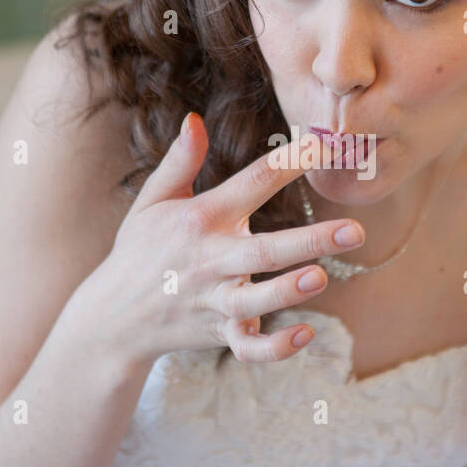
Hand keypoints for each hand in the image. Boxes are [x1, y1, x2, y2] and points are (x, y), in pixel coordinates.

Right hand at [100, 113, 365, 363]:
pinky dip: (274, 348)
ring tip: (322, 277)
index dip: (291, 162)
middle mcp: (211, 259)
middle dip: (310, 240)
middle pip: (265, 250)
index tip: (329, 146)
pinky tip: (304, 334)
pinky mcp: (217, 333)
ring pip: (255, 300)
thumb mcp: (152, 202)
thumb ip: (180, 162)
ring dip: (287, 291)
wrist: (110, 317)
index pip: (253, 183)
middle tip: (355, 230)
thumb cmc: (139, 251)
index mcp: (202, 218)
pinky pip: (248, 347)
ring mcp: (214, 300)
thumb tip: (195, 119)